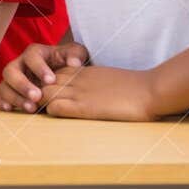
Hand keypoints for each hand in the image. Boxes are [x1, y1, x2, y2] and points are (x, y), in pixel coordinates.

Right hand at [0, 42, 89, 112]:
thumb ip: (75, 54)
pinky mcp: (10, 91)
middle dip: (22, 85)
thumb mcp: (75, 54)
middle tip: (37, 96)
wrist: (64, 73)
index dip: (39, 68)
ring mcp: (13, 79)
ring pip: (4, 85)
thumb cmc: (68, 62)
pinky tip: (9, 109)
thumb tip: (74, 63)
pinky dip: (0, 101)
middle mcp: (20, 64)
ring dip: (15, 97)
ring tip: (31, 108)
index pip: (31, 56)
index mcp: (34, 53)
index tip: (51, 80)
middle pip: (11, 71)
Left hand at [39, 63, 163, 121]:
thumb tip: (92, 91)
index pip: (51, 73)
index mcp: (82, 71)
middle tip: (39, 106)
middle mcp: (76, 80)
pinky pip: (56, 107)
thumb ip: (93, 82)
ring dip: (41, 103)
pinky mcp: (85, 107)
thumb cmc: (135, 88)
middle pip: (42, 82)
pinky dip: (52, 112)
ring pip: (43, 93)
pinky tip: (58, 117)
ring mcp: (79, 93)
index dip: (46, 84)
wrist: (151, 90)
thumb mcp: (107, 78)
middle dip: (36, 94)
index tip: (47, 95)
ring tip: (45, 113)